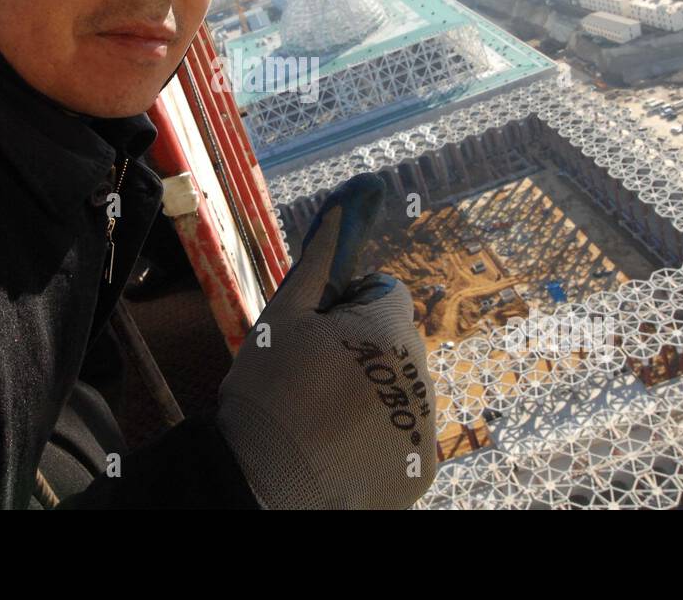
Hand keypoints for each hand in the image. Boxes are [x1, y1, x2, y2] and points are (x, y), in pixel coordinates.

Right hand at [216, 173, 436, 508]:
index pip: (387, 294)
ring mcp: (424, 428)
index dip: (348, 308)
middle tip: (312, 380)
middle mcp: (421, 377)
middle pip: (398, 341)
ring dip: (374, 393)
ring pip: (404, 387)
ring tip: (321, 418)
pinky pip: (407, 434)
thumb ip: (323, 256)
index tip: (317, 336)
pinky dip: (381, 438)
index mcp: (390, 332)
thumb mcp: (284, 316)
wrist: (258, 485)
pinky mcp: (421, 470)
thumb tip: (351, 196)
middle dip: (365, 349)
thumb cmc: (266, 395)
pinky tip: (338, 449)